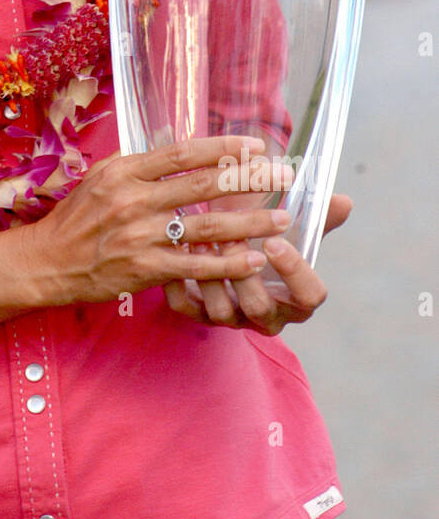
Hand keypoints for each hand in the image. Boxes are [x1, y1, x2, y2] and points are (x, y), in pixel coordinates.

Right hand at [20, 135, 291, 306]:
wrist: (47, 260)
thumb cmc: (77, 217)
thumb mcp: (101, 177)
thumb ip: (139, 165)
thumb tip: (179, 148)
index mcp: (125, 171)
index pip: (183, 153)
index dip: (223, 148)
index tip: (256, 146)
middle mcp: (134, 199)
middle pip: (203, 185)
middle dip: (249, 180)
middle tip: (283, 176)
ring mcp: (140, 235)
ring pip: (207, 226)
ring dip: (251, 223)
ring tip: (283, 219)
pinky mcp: (145, 269)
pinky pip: (196, 265)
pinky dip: (229, 263)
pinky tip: (255, 260)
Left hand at [163, 191, 351, 334]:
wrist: (227, 247)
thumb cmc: (265, 236)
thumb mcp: (290, 226)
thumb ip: (316, 216)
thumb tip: (344, 201)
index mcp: (296, 297)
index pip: (310, 296)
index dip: (296, 272)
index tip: (276, 241)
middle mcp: (266, 315)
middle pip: (260, 308)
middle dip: (244, 273)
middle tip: (231, 239)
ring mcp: (231, 318)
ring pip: (221, 310)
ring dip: (209, 274)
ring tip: (198, 239)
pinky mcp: (198, 314)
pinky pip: (185, 308)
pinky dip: (178, 283)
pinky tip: (175, 253)